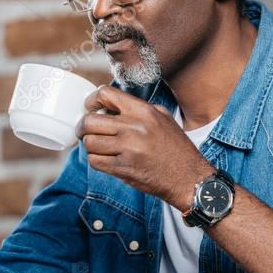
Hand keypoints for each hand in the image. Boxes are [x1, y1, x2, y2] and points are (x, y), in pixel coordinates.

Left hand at [76, 85, 211, 211]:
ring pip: (90, 142)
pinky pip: (95, 161)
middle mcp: (134, 127)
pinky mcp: (123, 168)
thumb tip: (110, 106)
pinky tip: (105, 159)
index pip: (105, 94)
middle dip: (83, 126)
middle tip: (85, 131)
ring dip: (90, 145)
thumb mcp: (162, 118)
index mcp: (143, 111)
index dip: (92, 100)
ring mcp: (127, 149)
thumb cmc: (176, 149)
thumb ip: (138, 109)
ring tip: (98, 147)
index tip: (90, 108)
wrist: (188, 178)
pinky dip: (96, 160)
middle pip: (90, 120)